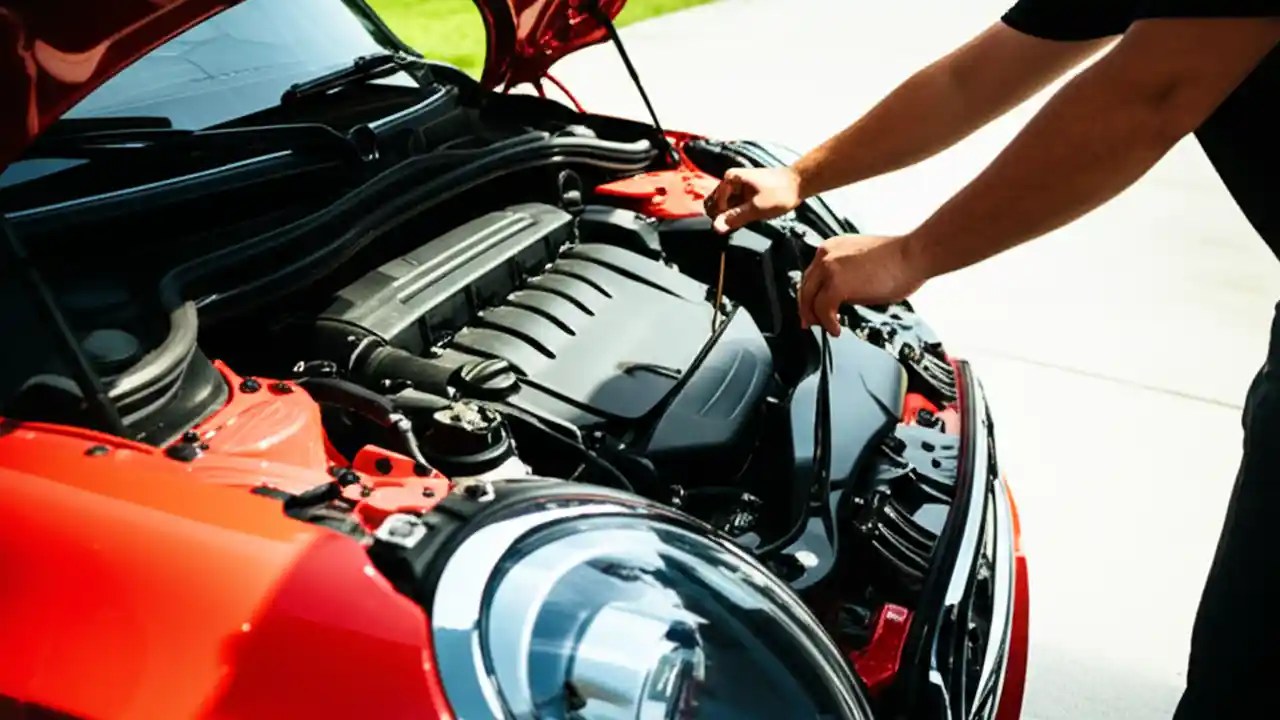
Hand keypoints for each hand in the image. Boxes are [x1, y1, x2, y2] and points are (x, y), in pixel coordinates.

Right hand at [703, 167, 802, 233]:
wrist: (798, 184)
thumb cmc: (779, 193)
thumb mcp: (757, 208)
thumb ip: (735, 217)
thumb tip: (716, 227)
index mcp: (729, 179)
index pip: (713, 203)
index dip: (721, 217)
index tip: (734, 224)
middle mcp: (729, 181)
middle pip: (715, 204)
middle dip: (723, 216)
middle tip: (739, 223)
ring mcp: (736, 187)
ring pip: (724, 207)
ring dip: (731, 217)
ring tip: (746, 219)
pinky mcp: (743, 194)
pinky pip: (733, 206)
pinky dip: (737, 214)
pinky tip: (748, 217)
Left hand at [799, 234, 925, 335]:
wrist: (913, 255)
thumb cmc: (898, 261)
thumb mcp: (862, 264)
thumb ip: (846, 276)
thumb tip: (840, 298)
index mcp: (832, 248)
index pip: (811, 275)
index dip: (809, 295)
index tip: (812, 310)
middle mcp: (826, 255)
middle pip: (806, 287)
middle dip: (807, 308)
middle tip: (811, 324)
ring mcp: (829, 269)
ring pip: (810, 300)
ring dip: (816, 318)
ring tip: (828, 329)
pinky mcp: (836, 285)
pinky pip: (823, 310)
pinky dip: (828, 323)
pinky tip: (836, 330)